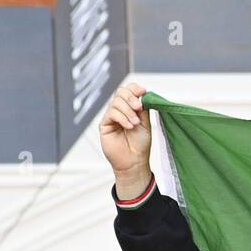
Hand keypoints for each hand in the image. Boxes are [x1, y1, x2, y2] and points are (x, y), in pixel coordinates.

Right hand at [100, 82, 152, 196]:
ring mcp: (111, 116)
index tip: (144, 92)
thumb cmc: (140, 145)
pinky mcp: (105, 124)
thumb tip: (144, 94)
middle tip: (139, 107)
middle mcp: (120, 110)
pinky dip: (122, 118)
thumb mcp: (146, 124)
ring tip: (135, 124)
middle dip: (131, 98)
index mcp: (131, 108)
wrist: (134, 161)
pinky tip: (129, 126)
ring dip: (128, 111)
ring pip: (116, 102)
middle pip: (121, 92)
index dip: (135, 88)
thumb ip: (144, 109)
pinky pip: (112, 113)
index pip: (130, 91)